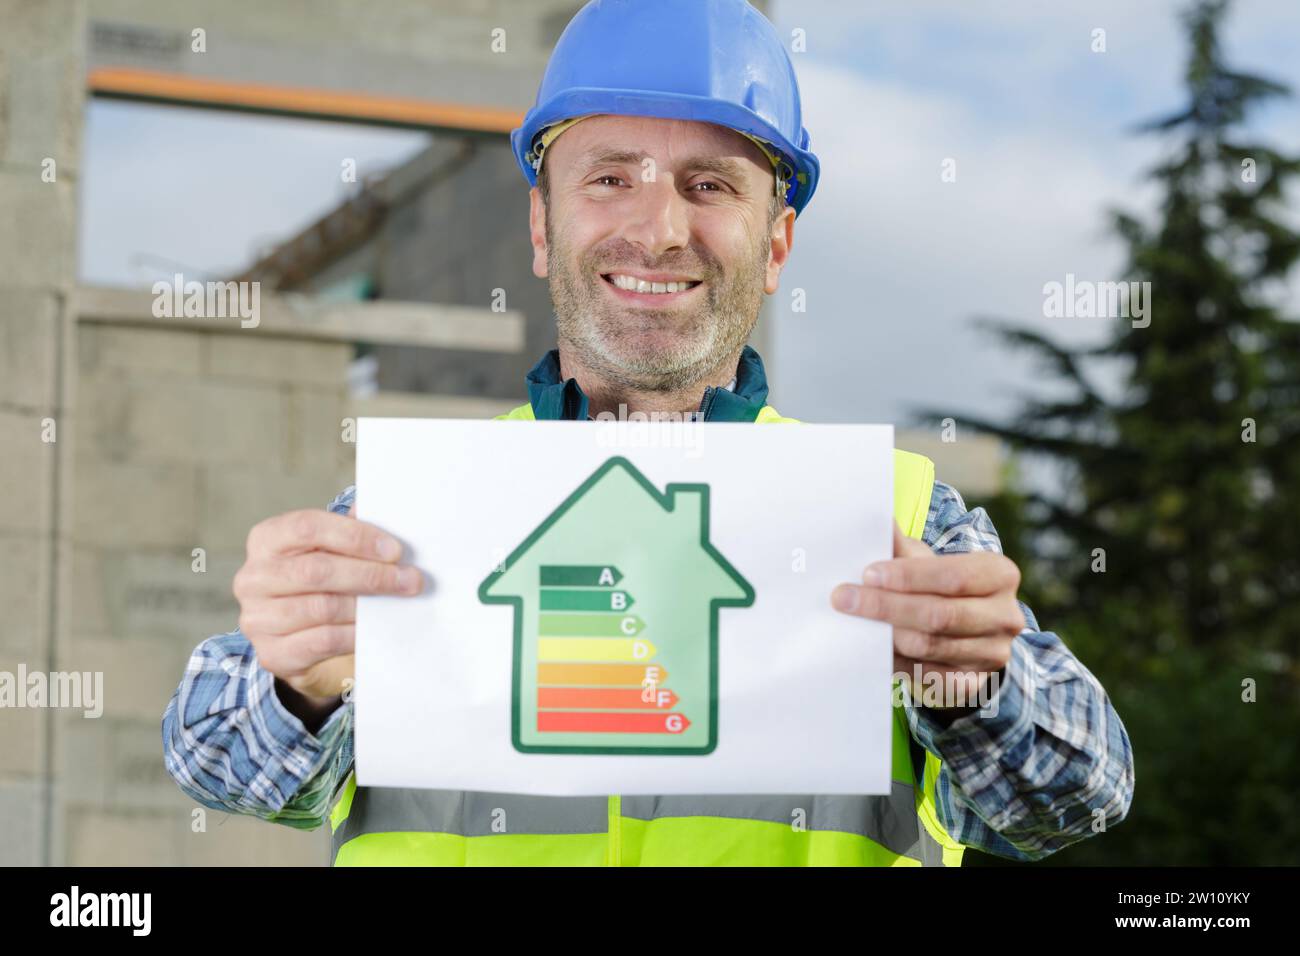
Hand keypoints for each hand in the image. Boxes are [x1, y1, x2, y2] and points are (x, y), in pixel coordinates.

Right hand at [233, 503, 421, 712]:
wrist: (296, 637)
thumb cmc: (317, 583)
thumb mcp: (328, 551)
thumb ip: (351, 533)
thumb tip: (389, 516)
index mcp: (266, 540)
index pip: (307, 527)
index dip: (355, 537)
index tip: (394, 549)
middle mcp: (253, 578)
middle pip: (316, 570)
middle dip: (371, 575)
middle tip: (410, 579)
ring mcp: (257, 618)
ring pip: (321, 608)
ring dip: (367, 606)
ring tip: (397, 602)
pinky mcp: (272, 653)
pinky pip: (322, 641)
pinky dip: (355, 633)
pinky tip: (375, 627)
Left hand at [831, 521, 1024, 709]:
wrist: (967, 631)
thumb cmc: (942, 586)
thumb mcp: (930, 562)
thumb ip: (905, 548)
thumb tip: (877, 521)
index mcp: (1000, 575)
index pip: (954, 576)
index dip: (909, 576)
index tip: (868, 573)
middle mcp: (1005, 616)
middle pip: (940, 615)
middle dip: (886, 606)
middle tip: (844, 598)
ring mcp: (993, 654)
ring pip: (929, 646)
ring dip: (886, 634)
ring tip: (852, 621)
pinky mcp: (973, 683)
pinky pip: (927, 675)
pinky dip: (895, 662)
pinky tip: (872, 649)